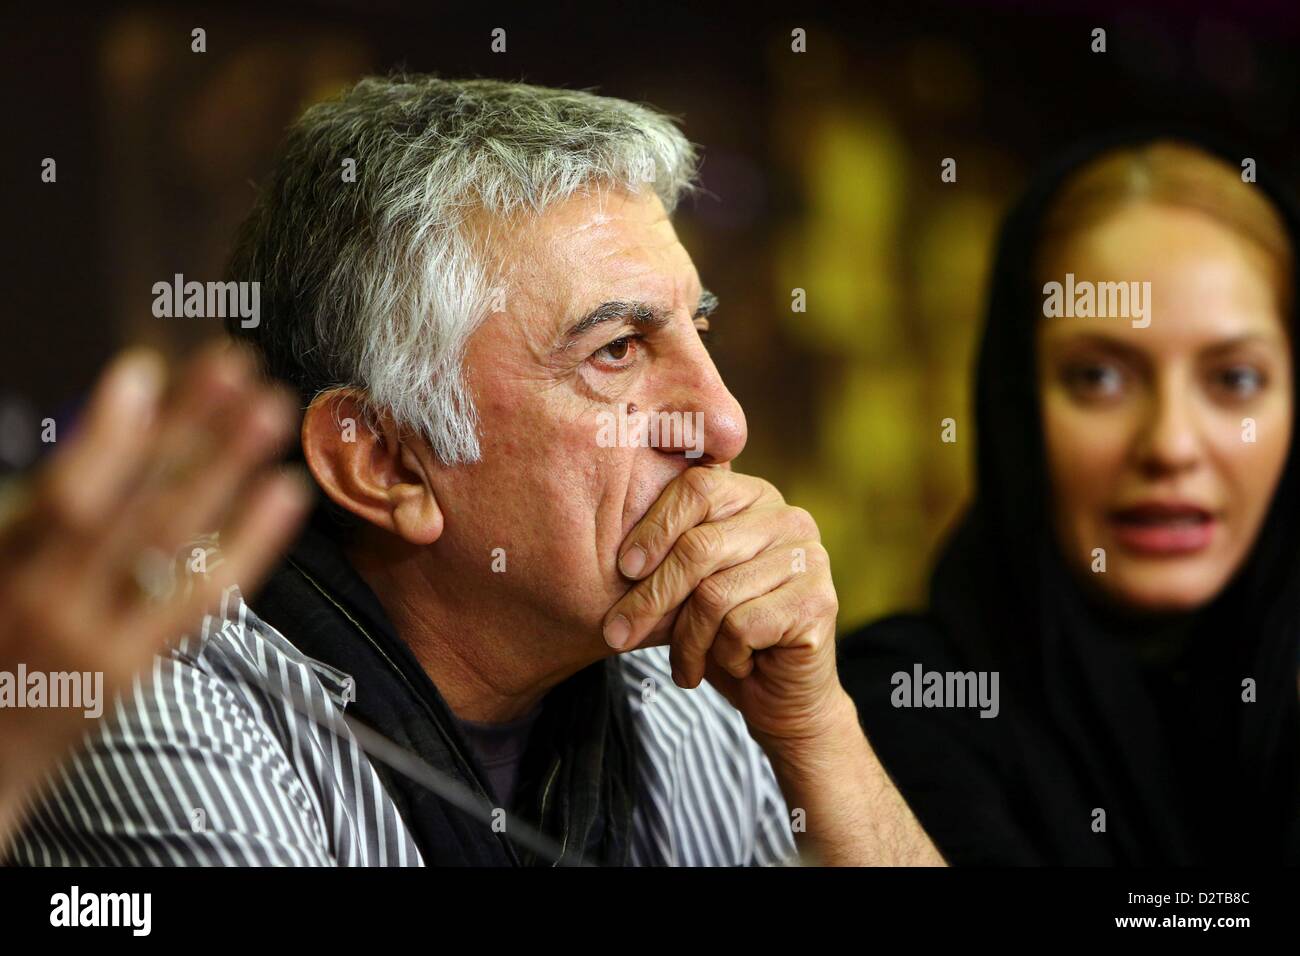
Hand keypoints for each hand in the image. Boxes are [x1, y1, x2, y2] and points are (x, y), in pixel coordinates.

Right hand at [0, 342, 309, 843]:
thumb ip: (37, 517)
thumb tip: (107, 436)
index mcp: (12, 564)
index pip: (67, 489)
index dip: (107, 430)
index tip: (145, 370)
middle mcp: (52, 596)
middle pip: (133, 498)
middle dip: (187, 428)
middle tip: (235, 367)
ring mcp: (99, 636)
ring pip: (172, 540)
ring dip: (226, 467)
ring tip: (271, 410)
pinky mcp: (136, 668)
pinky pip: (201, 598)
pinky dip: (249, 542)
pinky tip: (284, 492)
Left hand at [600, 466, 943, 864]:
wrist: (782, 697)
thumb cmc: (726, 634)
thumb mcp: (689, 585)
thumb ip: (669, 550)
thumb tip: (615, 549)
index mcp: (757, 497)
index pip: (697, 489)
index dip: (653, 527)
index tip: (624, 569)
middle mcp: (790, 519)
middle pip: (699, 547)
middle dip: (651, 597)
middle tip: (618, 634)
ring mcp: (809, 559)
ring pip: (714, 595)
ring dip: (687, 641)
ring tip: (685, 664)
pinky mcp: (817, 603)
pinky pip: (740, 627)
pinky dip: (724, 656)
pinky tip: (736, 664)